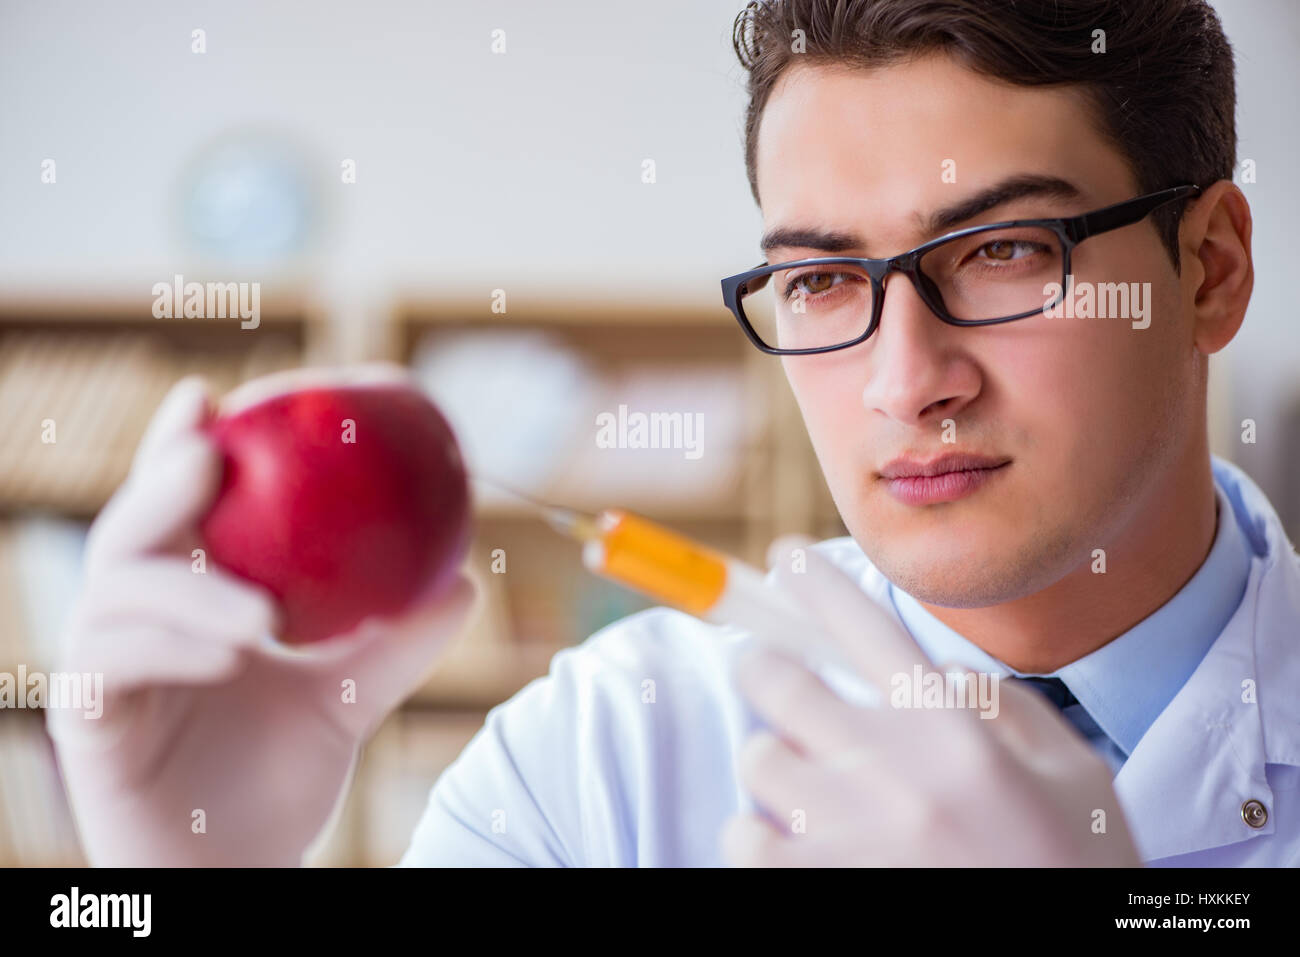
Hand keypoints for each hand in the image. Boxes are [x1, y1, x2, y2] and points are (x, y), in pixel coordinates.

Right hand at [47, 368, 477, 865]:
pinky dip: (168, 652)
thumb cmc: (276, 776)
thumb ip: (394, 642)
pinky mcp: (86, 723)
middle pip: (129, 531)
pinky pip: (107, 670)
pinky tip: (227, 654)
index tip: (217, 396)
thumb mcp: (347, 698)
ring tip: (259, 614)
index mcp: (184, 599)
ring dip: (187, 591)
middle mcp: (134, 623)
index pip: (176, 510)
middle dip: (161, 483)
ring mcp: (103, 669)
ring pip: (117, 596)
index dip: (181, 446)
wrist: (241, 867)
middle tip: (212, 455)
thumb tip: (464, 581)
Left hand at [721, 537, 1139, 866]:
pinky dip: (756, 832)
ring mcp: (847, 832)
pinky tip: (790, 839)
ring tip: (805, 782)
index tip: (785, 559)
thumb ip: (1007, 708)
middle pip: (775, 678)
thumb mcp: (1073, 775)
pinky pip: (744, 835)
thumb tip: (944, 673)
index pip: (864, 626)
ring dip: (773, 760)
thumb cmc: (1073, 869)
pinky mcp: (814, 882)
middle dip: (765, 666)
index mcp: (952, 731)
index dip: (816, 583)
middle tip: (773, 673)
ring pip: (758, 758)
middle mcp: (891, 771)